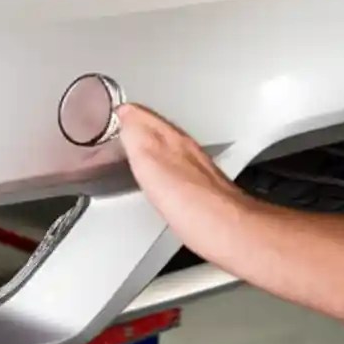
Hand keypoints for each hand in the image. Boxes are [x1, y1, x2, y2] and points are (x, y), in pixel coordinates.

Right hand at [116, 103, 250, 260]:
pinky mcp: (201, 192)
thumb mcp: (150, 159)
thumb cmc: (193, 201)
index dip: (127, 112)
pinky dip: (163, 167)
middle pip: (159, 130)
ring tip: (136, 147)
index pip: (145, 115)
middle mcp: (186, 152)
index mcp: (172, 140)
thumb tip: (126, 114)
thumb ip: (136, 134)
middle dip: (139, 126)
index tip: (115, 111)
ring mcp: (196, 171)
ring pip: (169, 149)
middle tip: (123, 124)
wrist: (228, 231)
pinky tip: (158, 177)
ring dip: (151, 145)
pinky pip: (176, 170)